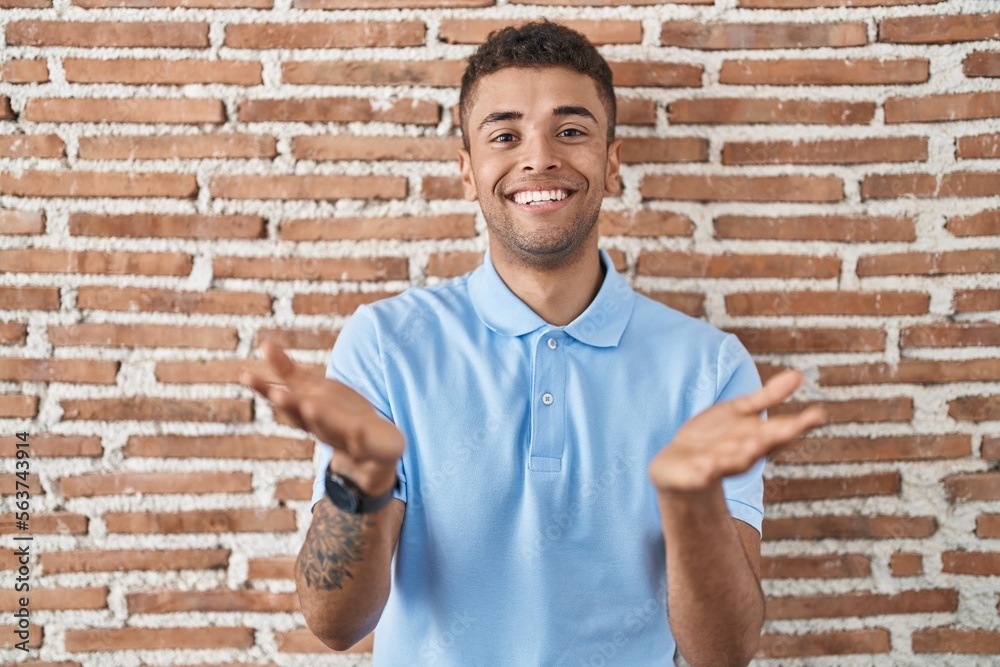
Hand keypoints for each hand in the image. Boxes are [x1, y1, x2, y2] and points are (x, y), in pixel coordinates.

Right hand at [241, 341, 404, 495]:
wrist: (374, 454)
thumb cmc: (338, 417)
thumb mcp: (314, 392)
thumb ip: (288, 373)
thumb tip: (264, 344)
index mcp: (308, 412)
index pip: (285, 399)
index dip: (266, 389)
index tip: (245, 376)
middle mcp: (321, 426)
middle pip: (302, 416)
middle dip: (290, 405)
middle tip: (276, 394)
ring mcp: (345, 437)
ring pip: (329, 429)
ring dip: (319, 418)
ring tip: (310, 405)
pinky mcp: (369, 446)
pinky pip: (363, 442)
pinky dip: (359, 436)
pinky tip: (358, 427)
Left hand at [647, 369, 824, 492]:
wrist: (680, 465)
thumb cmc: (716, 438)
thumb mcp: (741, 411)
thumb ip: (768, 396)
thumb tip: (799, 374)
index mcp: (756, 438)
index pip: (781, 430)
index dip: (800, 424)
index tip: (818, 414)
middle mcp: (742, 454)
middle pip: (762, 446)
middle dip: (775, 439)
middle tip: (792, 429)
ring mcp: (719, 465)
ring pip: (735, 462)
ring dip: (744, 455)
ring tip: (753, 446)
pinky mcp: (694, 474)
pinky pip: (701, 475)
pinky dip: (705, 472)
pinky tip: (707, 467)